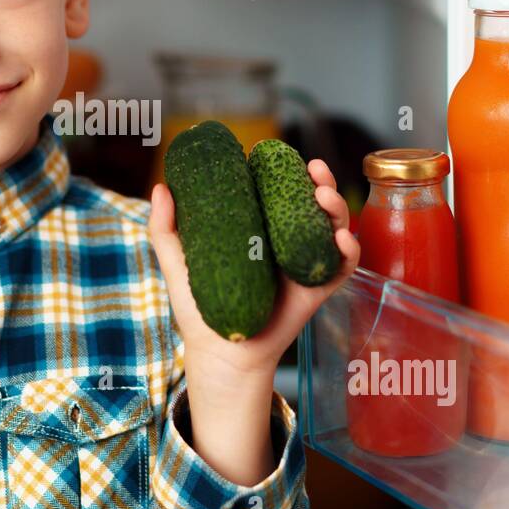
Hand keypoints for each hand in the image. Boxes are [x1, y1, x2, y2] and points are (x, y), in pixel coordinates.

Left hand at [148, 158, 359, 386]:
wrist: (219, 353)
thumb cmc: (199, 309)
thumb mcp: (178, 262)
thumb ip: (166, 228)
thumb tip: (160, 187)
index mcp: (259, 229)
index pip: (280, 191)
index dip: (287, 170)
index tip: (281, 155)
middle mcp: (286, 242)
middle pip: (313, 203)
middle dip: (320, 181)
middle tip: (313, 170)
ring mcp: (304, 264)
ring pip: (332, 227)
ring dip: (337, 208)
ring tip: (325, 198)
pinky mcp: (317, 289)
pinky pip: (341, 266)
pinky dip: (348, 250)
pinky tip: (340, 238)